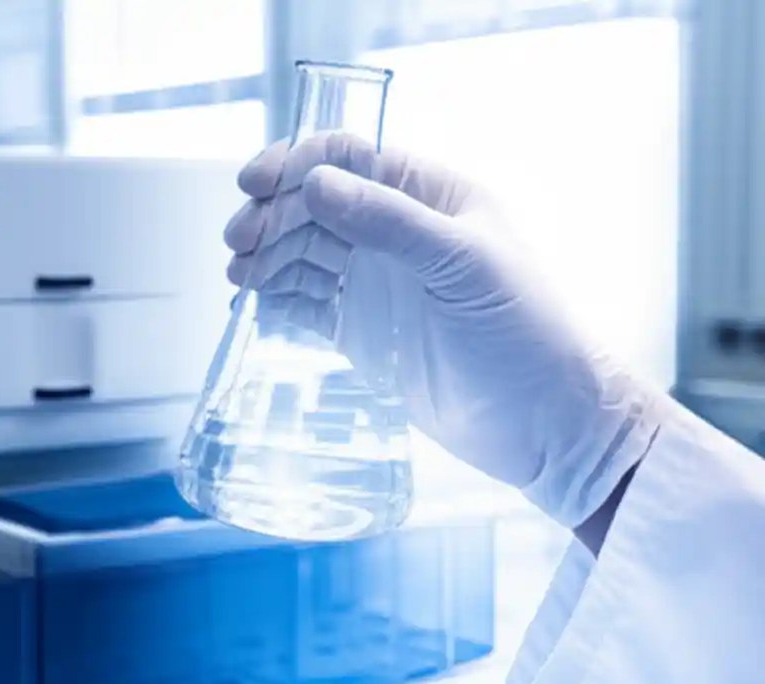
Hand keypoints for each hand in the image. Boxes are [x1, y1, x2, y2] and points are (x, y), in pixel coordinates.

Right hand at [224, 132, 663, 527]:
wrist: (544, 426)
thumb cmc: (523, 333)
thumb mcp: (462, 265)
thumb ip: (389, 221)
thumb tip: (314, 182)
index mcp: (431, 196)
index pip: (351, 158)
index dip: (298, 162)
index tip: (255, 185)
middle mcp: (398, 231)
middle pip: (315, 204)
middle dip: (272, 216)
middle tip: (239, 242)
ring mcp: (377, 281)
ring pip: (303, 251)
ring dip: (266, 256)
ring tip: (240, 275)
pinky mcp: (360, 329)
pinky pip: (305, 300)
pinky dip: (276, 296)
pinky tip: (253, 301)